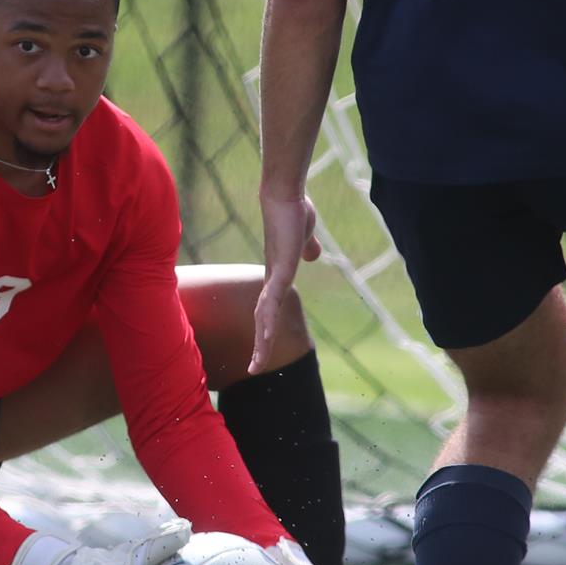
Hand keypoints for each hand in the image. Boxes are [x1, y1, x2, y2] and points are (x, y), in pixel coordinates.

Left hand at [250, 193, 320, 374]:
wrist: (285, 195)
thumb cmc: (294, 211)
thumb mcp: (305, 236)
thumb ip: (307, 248)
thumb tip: (313, 254)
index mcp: (277, 276)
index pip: (269, 310)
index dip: (266, 330)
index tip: (261, 348)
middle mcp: (271, 280)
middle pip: (263, 319)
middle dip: (259, 345)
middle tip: (252, 369)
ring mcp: (274, 276)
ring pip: (265, 317)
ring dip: (261, 342)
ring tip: (255, 366)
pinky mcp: (280, 270)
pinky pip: (273, 301)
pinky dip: (269, 320)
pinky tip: (266, 336)